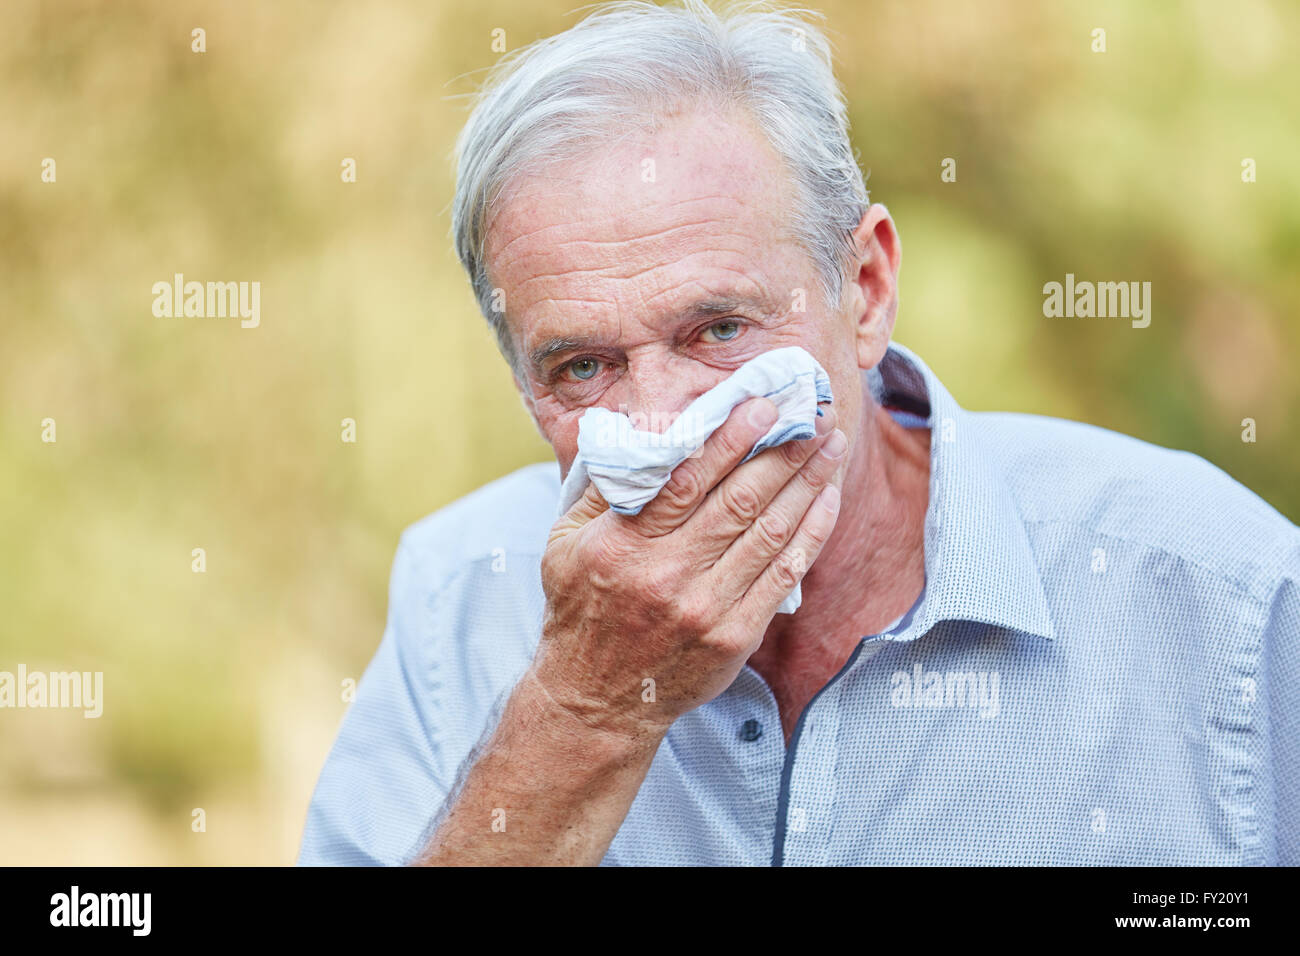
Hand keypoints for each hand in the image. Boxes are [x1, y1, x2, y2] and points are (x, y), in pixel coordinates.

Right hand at [532, 398, 845, 739]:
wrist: (597, 699)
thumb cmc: (581, 609)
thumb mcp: (564, 541)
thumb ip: (602, 484)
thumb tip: (639, 428)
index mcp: (623, 544)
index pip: (686, 480)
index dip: (729, 438)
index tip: (762, 404)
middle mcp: (667, 574)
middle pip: (739, 501)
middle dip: (783, 451)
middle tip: (816, 413)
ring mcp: (705, 608)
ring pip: (769, 533)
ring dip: (806, 484)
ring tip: (830, 445)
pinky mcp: (735, 637)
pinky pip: (784, 576)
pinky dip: (810, 534)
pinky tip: (826, 500)